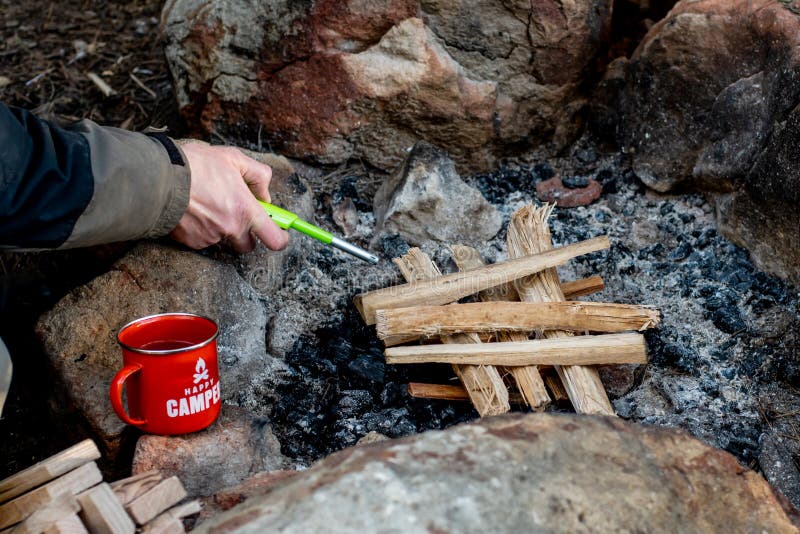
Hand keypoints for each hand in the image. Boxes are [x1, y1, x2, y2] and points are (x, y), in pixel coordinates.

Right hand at [170, 142, 288, 252]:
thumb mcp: (233, 158)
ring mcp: (209, 237)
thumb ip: (257, 175)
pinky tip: (191, 209)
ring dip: (219, 227)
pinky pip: (202, 239)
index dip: (280, 239)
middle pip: (247, 246)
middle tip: (236, 215)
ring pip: (222, 239)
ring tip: (204, 202)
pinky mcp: (190, 242)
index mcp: (245, 210)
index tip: (279, 233)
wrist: (157, 177)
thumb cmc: (196, 165)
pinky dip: (200, 228)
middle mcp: (230, 228)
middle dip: (246, 235)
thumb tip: (265, 195)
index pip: (274, 240)